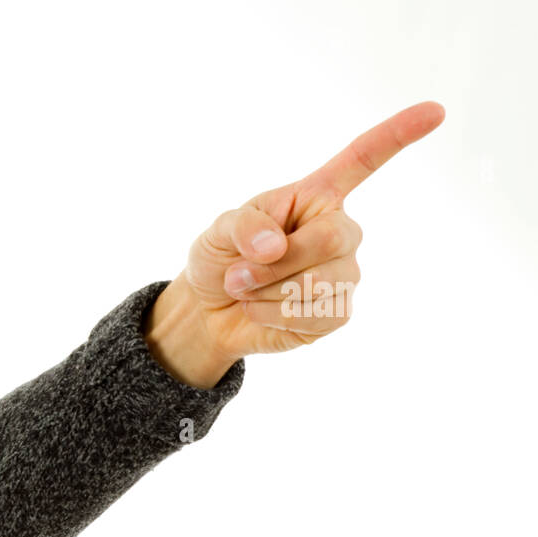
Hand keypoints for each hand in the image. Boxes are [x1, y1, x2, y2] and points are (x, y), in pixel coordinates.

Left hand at [174, 100, 445, 360]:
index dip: (397, 135)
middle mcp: (340, 231)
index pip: (362, 160)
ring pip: (319, 282)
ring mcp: (344, 272)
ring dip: (265, 291)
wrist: (212, 311)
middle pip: (333, 238)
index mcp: (317, 196)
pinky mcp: (337, 312)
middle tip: (238, 272)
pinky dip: (271, 315)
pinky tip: (260, 310)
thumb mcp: (220, 230)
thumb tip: (273, 247)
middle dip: (276, 261)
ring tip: (245, 289)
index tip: (434, 111)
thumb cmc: (223, 257)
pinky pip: (314, 315)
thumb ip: (244, 226)